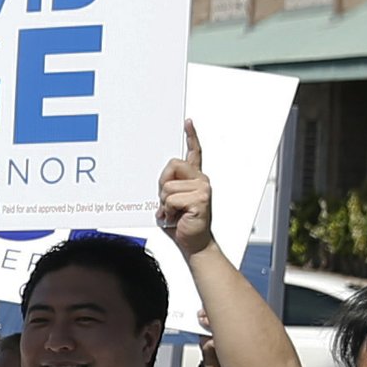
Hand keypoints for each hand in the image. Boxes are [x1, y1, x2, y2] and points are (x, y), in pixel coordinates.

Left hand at [157, 120, 212, 255]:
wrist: (194, 243)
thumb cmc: (182, 224)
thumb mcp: (170, 202)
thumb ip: (168, 187)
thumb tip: (163, 182)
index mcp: (195, 179)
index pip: (194, 153)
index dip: (191, 137)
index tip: (188, 123)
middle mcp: (201, 181)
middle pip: (172, 166)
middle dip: (163, 185)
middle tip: (168, 202)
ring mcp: (202, 189)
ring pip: (167, 186)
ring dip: (165, 203)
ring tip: (174, 213)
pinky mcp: (200, 199)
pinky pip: (171, 199)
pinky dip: (168, 211)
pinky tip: (177, 217)